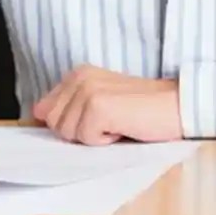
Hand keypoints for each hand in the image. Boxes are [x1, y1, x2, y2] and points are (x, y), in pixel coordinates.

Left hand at [32, 65, 182, 145]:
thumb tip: (38, 112)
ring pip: (68, 134)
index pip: (45, 111)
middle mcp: (80, 77)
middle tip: (111, 121)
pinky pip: (86, 139)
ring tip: (119, 122)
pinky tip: (124, 126)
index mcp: (78, 74)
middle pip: (55, 125)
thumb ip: (68, 105)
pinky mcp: (98, 107)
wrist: (177, 106)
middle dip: (81, 132)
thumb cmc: (143, 109)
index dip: (71, 124)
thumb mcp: (101, 103)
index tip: (98, 119)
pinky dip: (106, 140)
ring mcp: (88, 90)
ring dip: (95, 136)